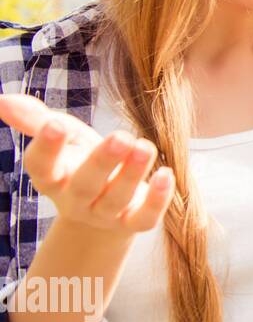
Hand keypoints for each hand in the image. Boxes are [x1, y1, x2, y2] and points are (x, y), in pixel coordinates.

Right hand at [0, 93, 174, 241]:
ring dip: (133, 173)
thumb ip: (35, 120)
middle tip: (120, 136)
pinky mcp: (133, 223)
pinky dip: (157, 199)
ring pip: (117, 199)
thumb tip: (2, 99)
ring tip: (145, 146)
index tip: (56, 123)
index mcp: (52, 178)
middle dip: (101, 161)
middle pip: (85, 185)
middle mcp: (76, 200)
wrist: (102, 208)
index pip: (42, 167)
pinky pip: (145, 217)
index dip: (47, 148)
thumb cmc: (80, 161)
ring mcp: (105, 215)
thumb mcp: (63, 138)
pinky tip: (167, 174)